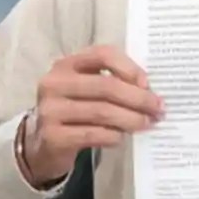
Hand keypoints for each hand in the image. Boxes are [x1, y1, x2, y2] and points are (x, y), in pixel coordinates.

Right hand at [19, 45, 163, 186]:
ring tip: (148, 124)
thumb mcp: (85, 89)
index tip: (147, 84)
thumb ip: (110, 83)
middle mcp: (54, 83)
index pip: (103, 54)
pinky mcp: (53, 136)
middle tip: (158, 109)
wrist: (40, 144)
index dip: (129, 67)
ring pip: (102, 111)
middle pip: (106, 86)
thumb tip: (148, 92)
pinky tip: (122, 137)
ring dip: (131, 119)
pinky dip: (114, 135)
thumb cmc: (72, 111)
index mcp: (66, 64)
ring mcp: (51, 110)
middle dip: (138, 98)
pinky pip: (94, 134)